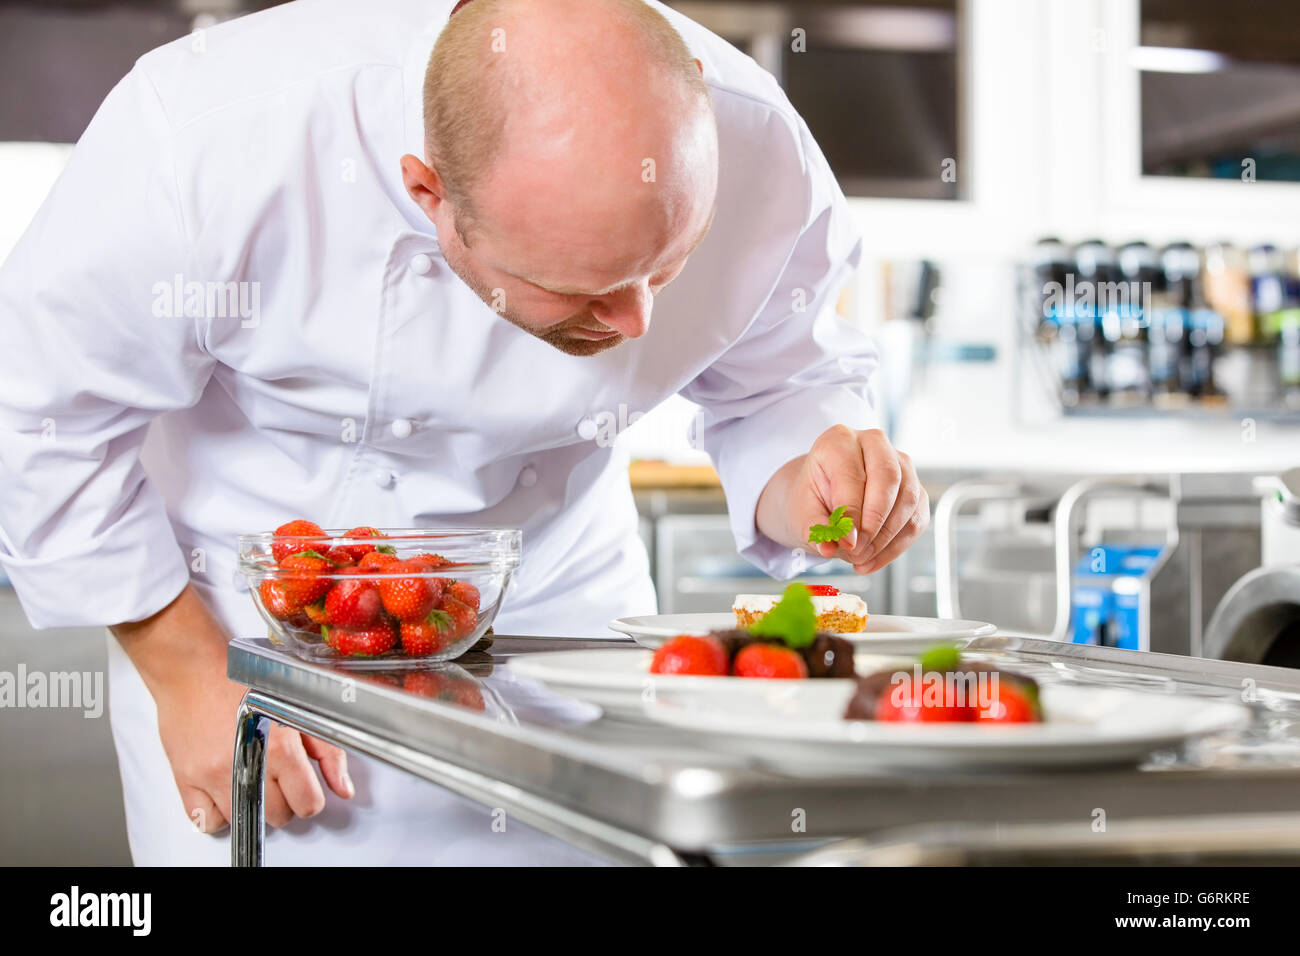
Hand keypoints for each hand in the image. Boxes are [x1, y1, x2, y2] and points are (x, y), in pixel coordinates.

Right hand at [112, 585, 353, 832]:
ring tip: (250, 775)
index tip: (304, 787)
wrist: (192, 667)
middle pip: (278, 816)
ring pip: (245, 819)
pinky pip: (207, 821)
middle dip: (283, 800)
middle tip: (276, 775)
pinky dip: (217, 813)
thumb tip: (343, 788)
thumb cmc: (243, 678)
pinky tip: (224, 789)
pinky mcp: (187, 780)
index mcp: (280, 747)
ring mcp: (213, 776)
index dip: (310, 798)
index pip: (307, 803)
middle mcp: (246, 763)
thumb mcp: (298, 707)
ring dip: (252, 803)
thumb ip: (328, 751)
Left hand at [757, 425, 928, 573]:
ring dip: (885, 538)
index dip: (851, 512)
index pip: (853, 474)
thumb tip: (829, 547)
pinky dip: (896, 546)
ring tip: (859, 559)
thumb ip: (815, 528)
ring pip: (908, 500)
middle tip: (856, 552)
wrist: (823, 500)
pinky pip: (916, 520)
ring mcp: (901, 465)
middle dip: (874, 523)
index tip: (846, 542)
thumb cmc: (812, 500)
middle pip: (888, 479)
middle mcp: (875, 443)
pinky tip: (872, 560)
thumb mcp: (802, 513)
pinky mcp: (915, 490)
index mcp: (839, 440)